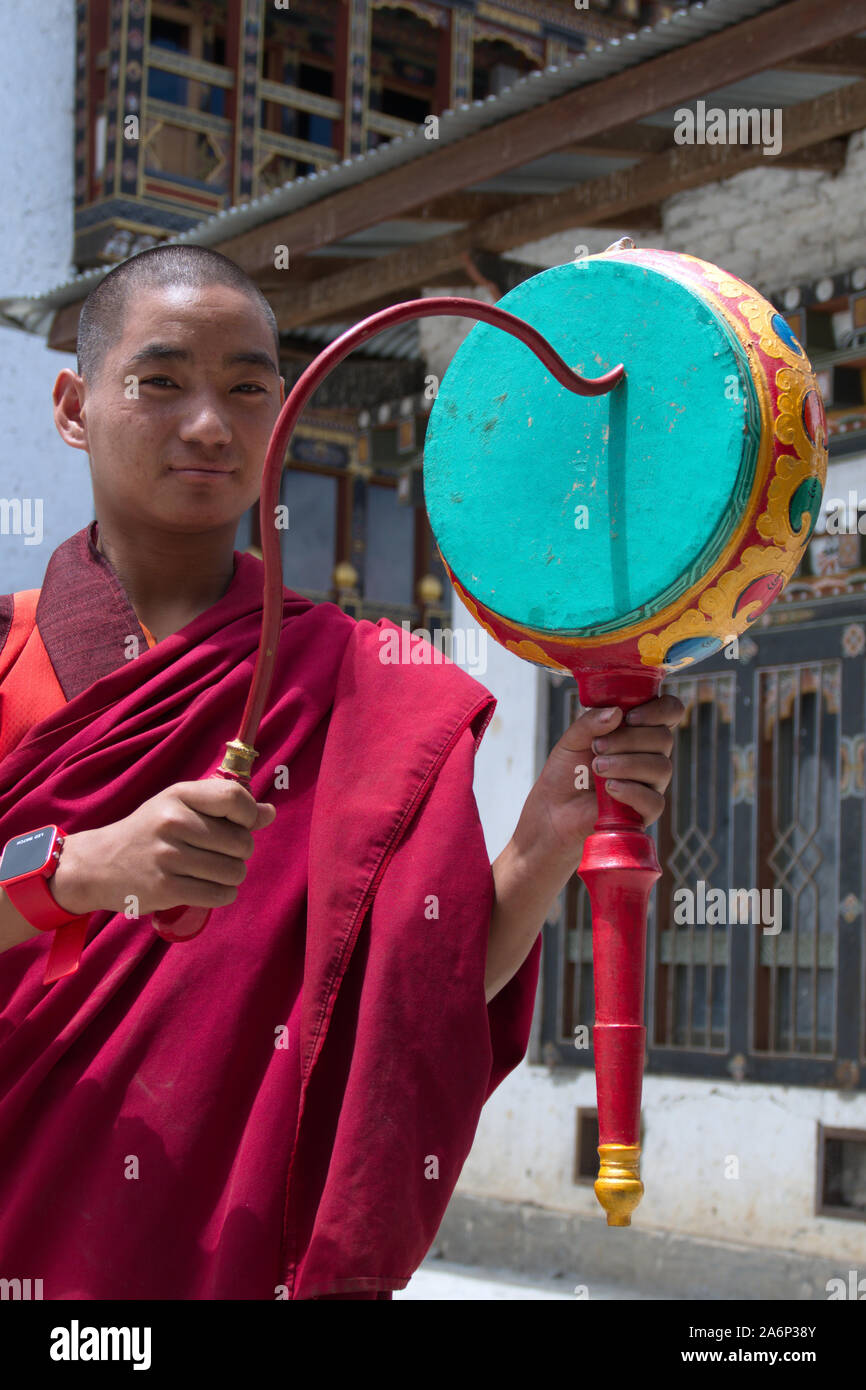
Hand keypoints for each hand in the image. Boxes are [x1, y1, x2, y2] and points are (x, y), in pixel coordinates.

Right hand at [51, 777, 276, 917]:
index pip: (235, 798)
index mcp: (179, 795)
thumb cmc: (149, 831)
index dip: (249, 815)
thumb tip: (269, 813)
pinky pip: (219, 895)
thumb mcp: (179, 807)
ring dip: (232, 876)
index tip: (240, 825)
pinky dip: (222, 894)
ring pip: (234, 871)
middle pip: (241, 842)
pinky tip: (210, 888)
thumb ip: (224, 807)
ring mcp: (168, 856)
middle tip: (220, 854)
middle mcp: (173, 822)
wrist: (98, 864)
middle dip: (240, 852)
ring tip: (215, 872)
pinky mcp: (166, 888)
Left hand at [511, 695, 684, 871]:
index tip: (630, 716)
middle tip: (597, 747)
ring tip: (597, 767)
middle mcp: (650, 756)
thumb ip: (590, 722)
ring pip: (661, 767)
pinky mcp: (645, 813)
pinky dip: (631, 791)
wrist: (553, 811)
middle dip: (628, 739)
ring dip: (627, 764)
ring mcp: (651, 785)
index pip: (669, 712)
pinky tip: (609, 788)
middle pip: (663, 738)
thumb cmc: (566, 772)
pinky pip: (654, 800)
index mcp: (638, 732)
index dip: (659, 710)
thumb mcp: (571, 740)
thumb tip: (617, 712)